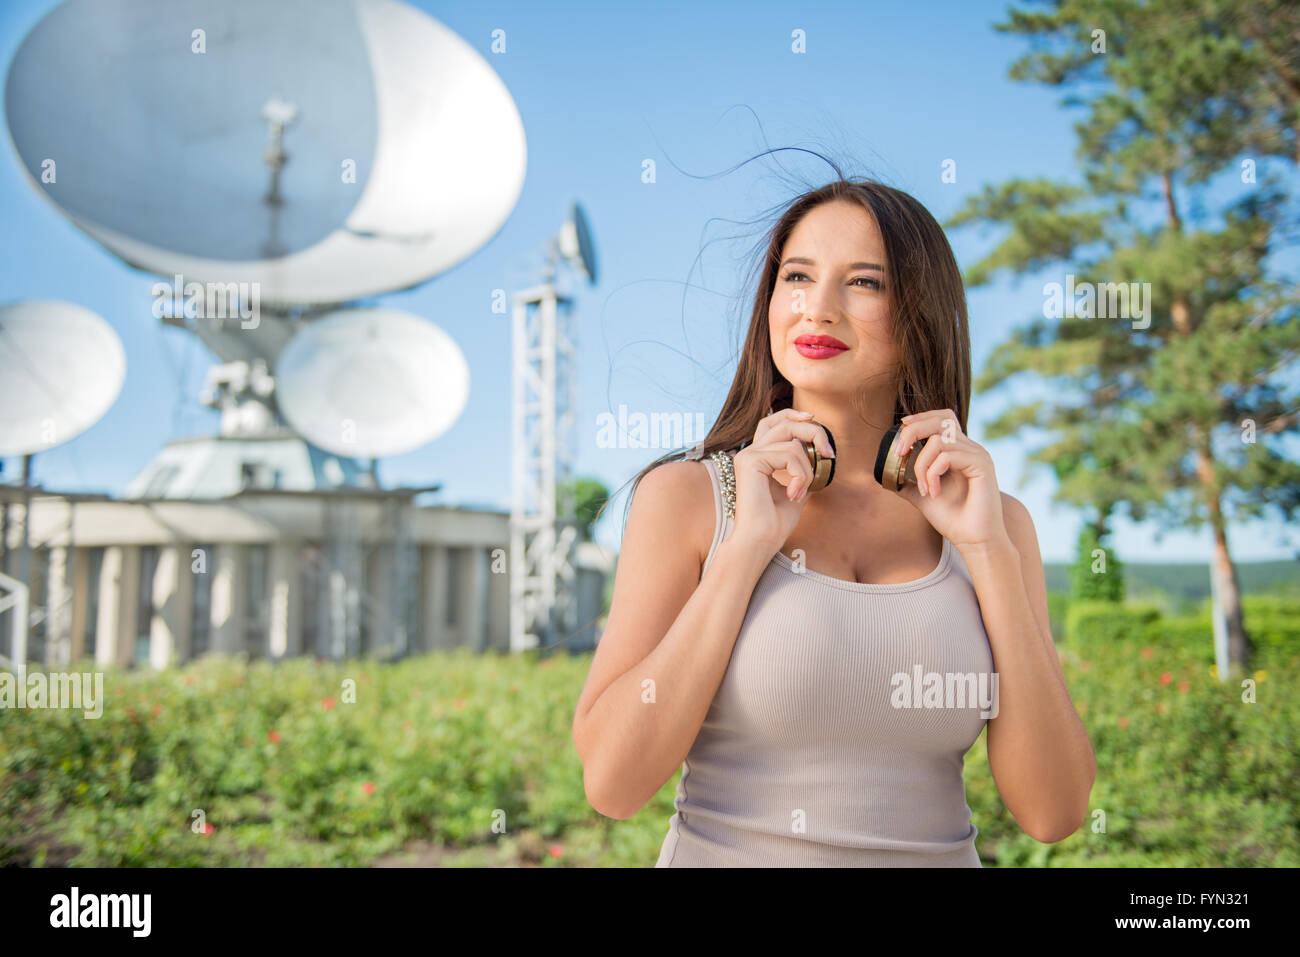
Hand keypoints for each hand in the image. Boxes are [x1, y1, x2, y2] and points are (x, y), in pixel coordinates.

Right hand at [730, 407, 834, 552]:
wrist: (760, 542)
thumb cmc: (775, 523)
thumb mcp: (796, 490)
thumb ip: (802, 470)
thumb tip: (819, 455)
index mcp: (756, 457)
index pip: (772, 422)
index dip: (792, 414)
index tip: (813, 418)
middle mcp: (749, 453)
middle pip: (784, 422)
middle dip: (813, 432)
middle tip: (829, 453)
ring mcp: (748, 455)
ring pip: (793, 443)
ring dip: (807, 470)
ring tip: (801, 492)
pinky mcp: (750, 461)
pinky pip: (789, 455)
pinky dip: (800, 475)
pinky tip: (794, 494)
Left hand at [891, 410, 1008, 547]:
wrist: (974, 540)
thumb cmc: (953, 519)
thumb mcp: (922, 495)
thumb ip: (907, 481)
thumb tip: (885, 473)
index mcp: (959, 451)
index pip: (943, 418)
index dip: (921, 418)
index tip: (902, 427)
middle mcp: (971, 448)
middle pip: (942, 419)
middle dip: (914, 431)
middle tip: (899, 452)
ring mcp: (978, 455)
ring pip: (939, 440)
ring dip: (922, 464)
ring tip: (922, 488)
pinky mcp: (982, 465)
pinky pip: (948, 456)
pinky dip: (933, 473)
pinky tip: (933, 492)